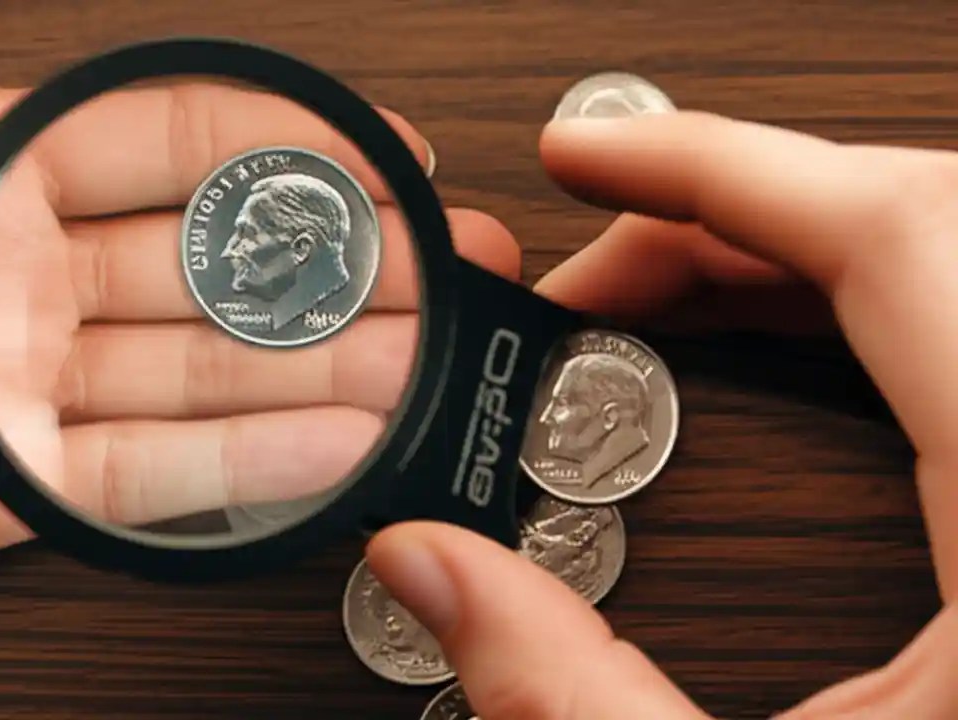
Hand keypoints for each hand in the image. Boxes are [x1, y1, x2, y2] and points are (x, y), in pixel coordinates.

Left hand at [0, 1, 519, 645]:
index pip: (157, 132)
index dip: (278, 135)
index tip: (378, 148)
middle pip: (198, 257)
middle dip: (329, 258)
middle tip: (436, 268)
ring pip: (190, 372)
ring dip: (312, 367)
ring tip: (418, 365)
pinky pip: (133, 481)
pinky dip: (240, 470)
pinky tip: (326, 450)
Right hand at [367, 111, 957, 717]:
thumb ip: (572, 695)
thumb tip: (435, 573)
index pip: (893, 237)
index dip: (718, 169)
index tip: (593, 157)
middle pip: (923, 226)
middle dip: (729, 219)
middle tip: (595, 269)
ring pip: (953, 271)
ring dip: (795, 259)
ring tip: (662, 294)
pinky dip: (860, 309)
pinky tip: (782, 341)